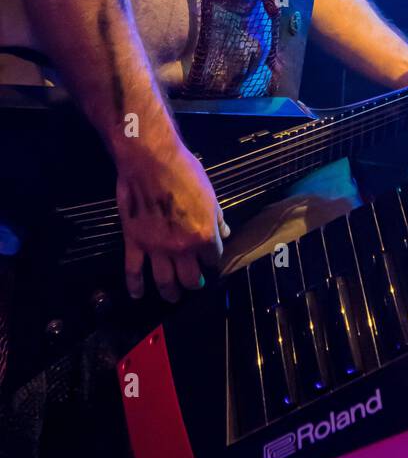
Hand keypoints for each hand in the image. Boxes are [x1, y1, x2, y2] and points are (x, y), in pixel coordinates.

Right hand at [117, 143, 230, 301]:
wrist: (151, 161)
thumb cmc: (185, 172)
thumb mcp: (210, 194)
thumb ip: (217, 218)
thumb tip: (224, 233)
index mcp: (203, 235)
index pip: (213, 258)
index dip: (213, 259)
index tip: (210, 259)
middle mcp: (181, 248)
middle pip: (190, 278)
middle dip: (195, 283)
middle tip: (194, 284)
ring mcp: (156, 248)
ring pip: (164, 281)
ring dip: (170, 292)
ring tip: (172, 296)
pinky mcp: (134, 242)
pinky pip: (133, 271)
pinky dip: (135, 285)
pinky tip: (137, 294)